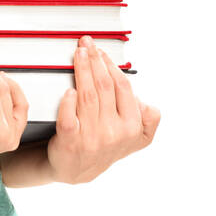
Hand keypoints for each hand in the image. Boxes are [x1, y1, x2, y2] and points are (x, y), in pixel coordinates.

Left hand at [46, 35, 160, 183]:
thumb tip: (145, 101)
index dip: (112, 66)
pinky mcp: (70, 142)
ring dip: (82, 70)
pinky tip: (68, 90)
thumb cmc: (103, 147)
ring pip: (87, 96)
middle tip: (87, 44)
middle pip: (104, 87)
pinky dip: (68, 102)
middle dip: (95, 60)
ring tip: (78, 54)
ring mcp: (92, 138)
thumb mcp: (136, 139)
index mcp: (132, 128)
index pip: (123, 88)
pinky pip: (69, 117)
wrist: (76, 170)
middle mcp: (114, 133)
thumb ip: (148, 120)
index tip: (102, 52)